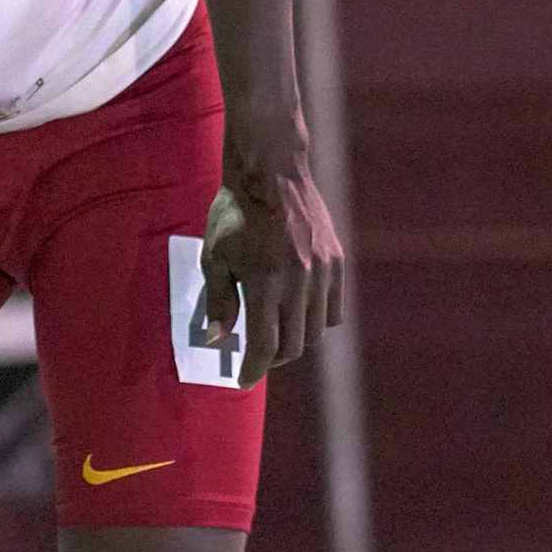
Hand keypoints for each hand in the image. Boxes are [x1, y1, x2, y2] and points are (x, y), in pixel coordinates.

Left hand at [200, 158, 343, 388]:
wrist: (270, 172)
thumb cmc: (234, 213)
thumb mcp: (214, 256)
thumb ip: (220, 301)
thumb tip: (219, 340)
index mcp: (265, 282)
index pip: (265, 345)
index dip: (254, 369)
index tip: (243, 380)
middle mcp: (299, 281)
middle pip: (293, 345)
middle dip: (272, 360)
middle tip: (257, 359)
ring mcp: (322, 272)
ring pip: (316, 331)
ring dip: (295, 343)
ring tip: (276, 339)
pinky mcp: (336, 261)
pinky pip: (332, 309)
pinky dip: (316, 322)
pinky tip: (298, 317)